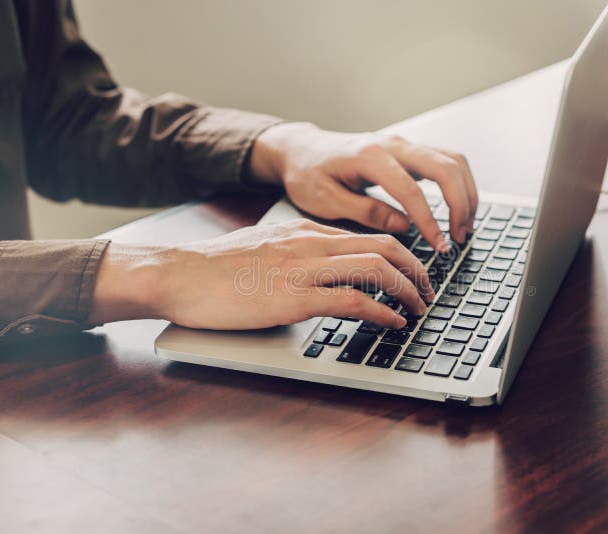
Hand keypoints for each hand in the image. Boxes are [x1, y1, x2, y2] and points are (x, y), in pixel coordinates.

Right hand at [88, 219, 433, 329]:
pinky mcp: (293, 298)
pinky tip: (393, 323)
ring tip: (418, 309)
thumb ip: (300, 253)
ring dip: (407, 290)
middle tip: (429, 291)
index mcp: (307, 231)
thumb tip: (329, 271)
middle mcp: (312, 243)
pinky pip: (352, 300)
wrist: (178, 274)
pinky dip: (382, 312)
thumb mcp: (267, 248)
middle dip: (417, 269)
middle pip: (385, 245)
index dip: (402, 255)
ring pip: (376, 268)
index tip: (414, 273)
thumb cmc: (217, 268)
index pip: (369, 235)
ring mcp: (303, 269)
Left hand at [250, 122, 477, 249]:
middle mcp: (393, 144)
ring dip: (466, 194)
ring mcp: (405, 144)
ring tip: (464, 228)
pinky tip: (459, 211)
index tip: (439, 247)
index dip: (429, 221)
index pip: (411, 190)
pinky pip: (447, 161)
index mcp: (370, 156)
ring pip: (453, 160)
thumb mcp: (326, 201)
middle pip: (445, 167)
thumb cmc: (308, 174)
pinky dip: (460, 185)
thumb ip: (365, 212)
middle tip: (459, 238)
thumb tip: (403, 226)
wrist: (302, 149)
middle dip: (460, 204)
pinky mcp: (410, 151)